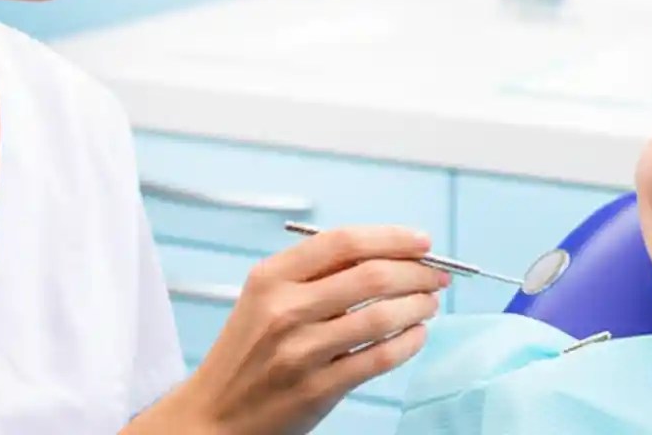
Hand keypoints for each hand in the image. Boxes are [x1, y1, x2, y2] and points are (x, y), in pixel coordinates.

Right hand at [171, 226, 449, 433]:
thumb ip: (316, 273)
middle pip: (371, 275)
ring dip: (418, 305)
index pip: (343, 242)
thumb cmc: (248, 352)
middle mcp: (284, 309)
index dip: (391, 237)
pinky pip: (379, 358)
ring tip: (430, 303)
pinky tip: (416, 335)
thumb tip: (387, 252)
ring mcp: (301, 351)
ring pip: (381, 316)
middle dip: (417, 271)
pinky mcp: (317, 388)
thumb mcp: (265, 298)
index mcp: (271, 277)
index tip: (422, 241)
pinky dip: (409, 342)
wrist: (214, 415)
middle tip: (438, 274)